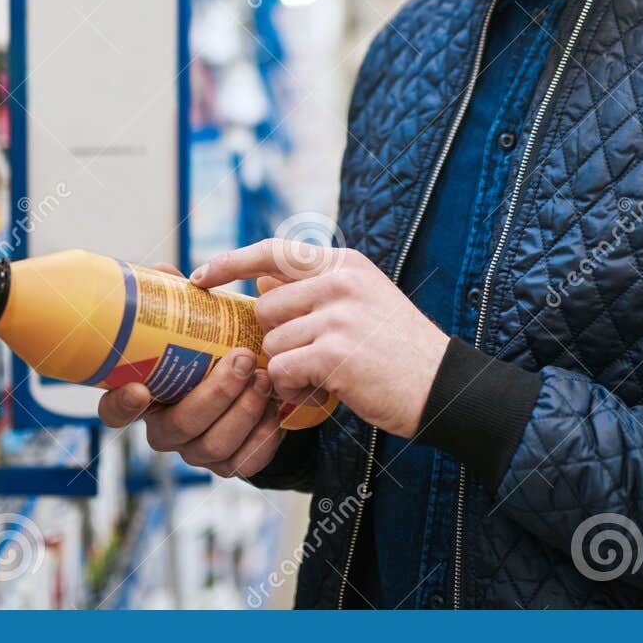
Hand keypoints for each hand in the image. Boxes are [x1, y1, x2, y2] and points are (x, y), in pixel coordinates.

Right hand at [96, 264, 284, 477]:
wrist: (256, 381)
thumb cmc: (213, 347)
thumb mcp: (195, 323)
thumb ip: (178, 301)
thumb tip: (164, 271)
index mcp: (145, 396)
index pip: (114, 412)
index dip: (121, 406)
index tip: (138, 389)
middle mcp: (166, 429)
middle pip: (177, 428)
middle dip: (213, 394)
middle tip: (242, 359)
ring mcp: (197, 450)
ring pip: (213, 446)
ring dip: (243, 410)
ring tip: (264, 376)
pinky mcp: (230, 463)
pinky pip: (245, 461)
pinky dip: (263, 433)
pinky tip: (275, 406)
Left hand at [194, 240, 448, 438]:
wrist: (441, 385)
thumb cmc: (398, 350)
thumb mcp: (363, 302)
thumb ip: (315, 289)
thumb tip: (263, 283)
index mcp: (345, 264)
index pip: (273, 251)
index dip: (231, 262)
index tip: (200, 275)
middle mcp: (341, 281)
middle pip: (265, 309)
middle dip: (276, 340)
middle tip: (307, 359)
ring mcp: (339, 315)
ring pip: (272, 343)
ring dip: (288, 368)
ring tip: (322, 376)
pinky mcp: (335, 352)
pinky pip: (282, 370)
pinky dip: (293, 388)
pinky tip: (321, 391)